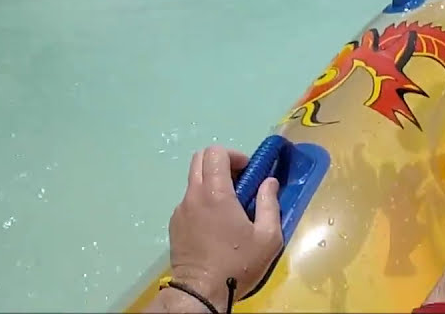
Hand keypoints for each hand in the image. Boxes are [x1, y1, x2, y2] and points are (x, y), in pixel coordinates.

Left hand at [167, 145, 282, 307]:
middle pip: (200, 158)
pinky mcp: (174, 223)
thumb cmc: (237, 264)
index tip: (248, 171)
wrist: (201, 292)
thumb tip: (269, 182)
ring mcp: (180, 209)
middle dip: (221, 162)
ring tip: (229, 205)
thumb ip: (270, 204)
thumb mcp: (267, 238)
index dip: (234, 155)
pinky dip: (202, 199)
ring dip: (211, 181)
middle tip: (239, 181)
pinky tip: (215, 224)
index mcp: (215, 193)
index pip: (215, 152)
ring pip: (193, 179)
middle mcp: (193, 195)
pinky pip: (189, 199)